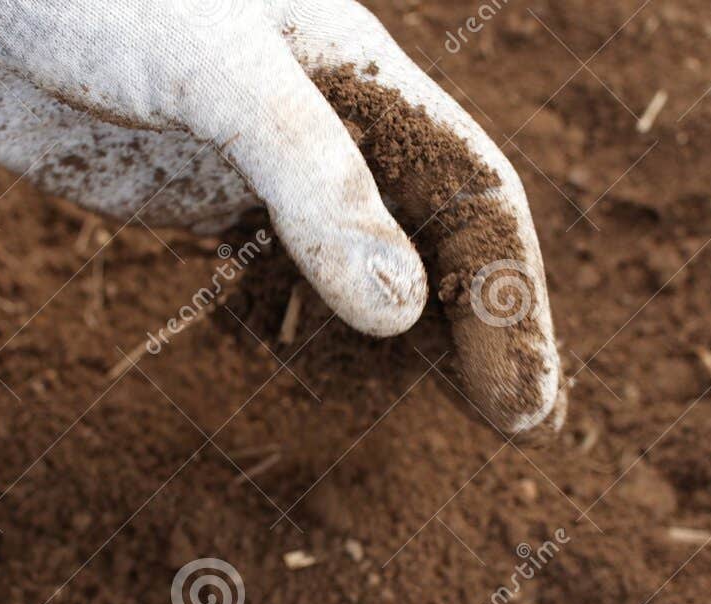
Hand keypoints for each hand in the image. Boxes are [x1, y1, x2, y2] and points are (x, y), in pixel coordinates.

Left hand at [0, 0, 563, 432]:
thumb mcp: (212, 69)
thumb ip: (309, 176)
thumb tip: (401, 314)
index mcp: (356, 71)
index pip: (471, 195)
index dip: (509, 300)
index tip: (521, 409)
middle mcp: (321, 120)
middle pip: (427, 237)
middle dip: (467, 331)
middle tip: (501, 427)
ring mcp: (254, 161)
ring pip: (351, 265)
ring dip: (382, 343)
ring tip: (388, 416)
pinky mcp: (189, 191)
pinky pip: (267, 274)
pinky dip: (289, 329)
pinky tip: (284, 369)